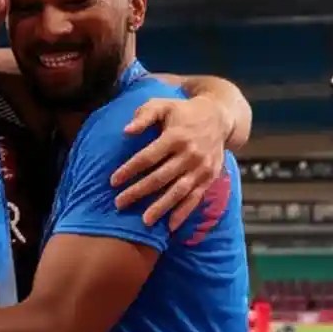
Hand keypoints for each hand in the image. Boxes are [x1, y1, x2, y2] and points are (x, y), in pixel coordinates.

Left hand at [111, 97, 230, 230]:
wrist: (219, 117)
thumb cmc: (183, 111)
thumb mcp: (163, 105)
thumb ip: (144, 115)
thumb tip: (126, 131)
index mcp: (176, 136)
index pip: (148, 157)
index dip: (130, 169)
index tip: (113, 181)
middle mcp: (189, 154)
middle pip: (160, 177)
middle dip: (138, 192)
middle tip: (119, 203)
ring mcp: (201, 168)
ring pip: (178, 191)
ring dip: (161, 207)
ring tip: (144, 221)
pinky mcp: (209, 177)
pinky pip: (195, 198)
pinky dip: (183, 213)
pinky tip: (171, 226)